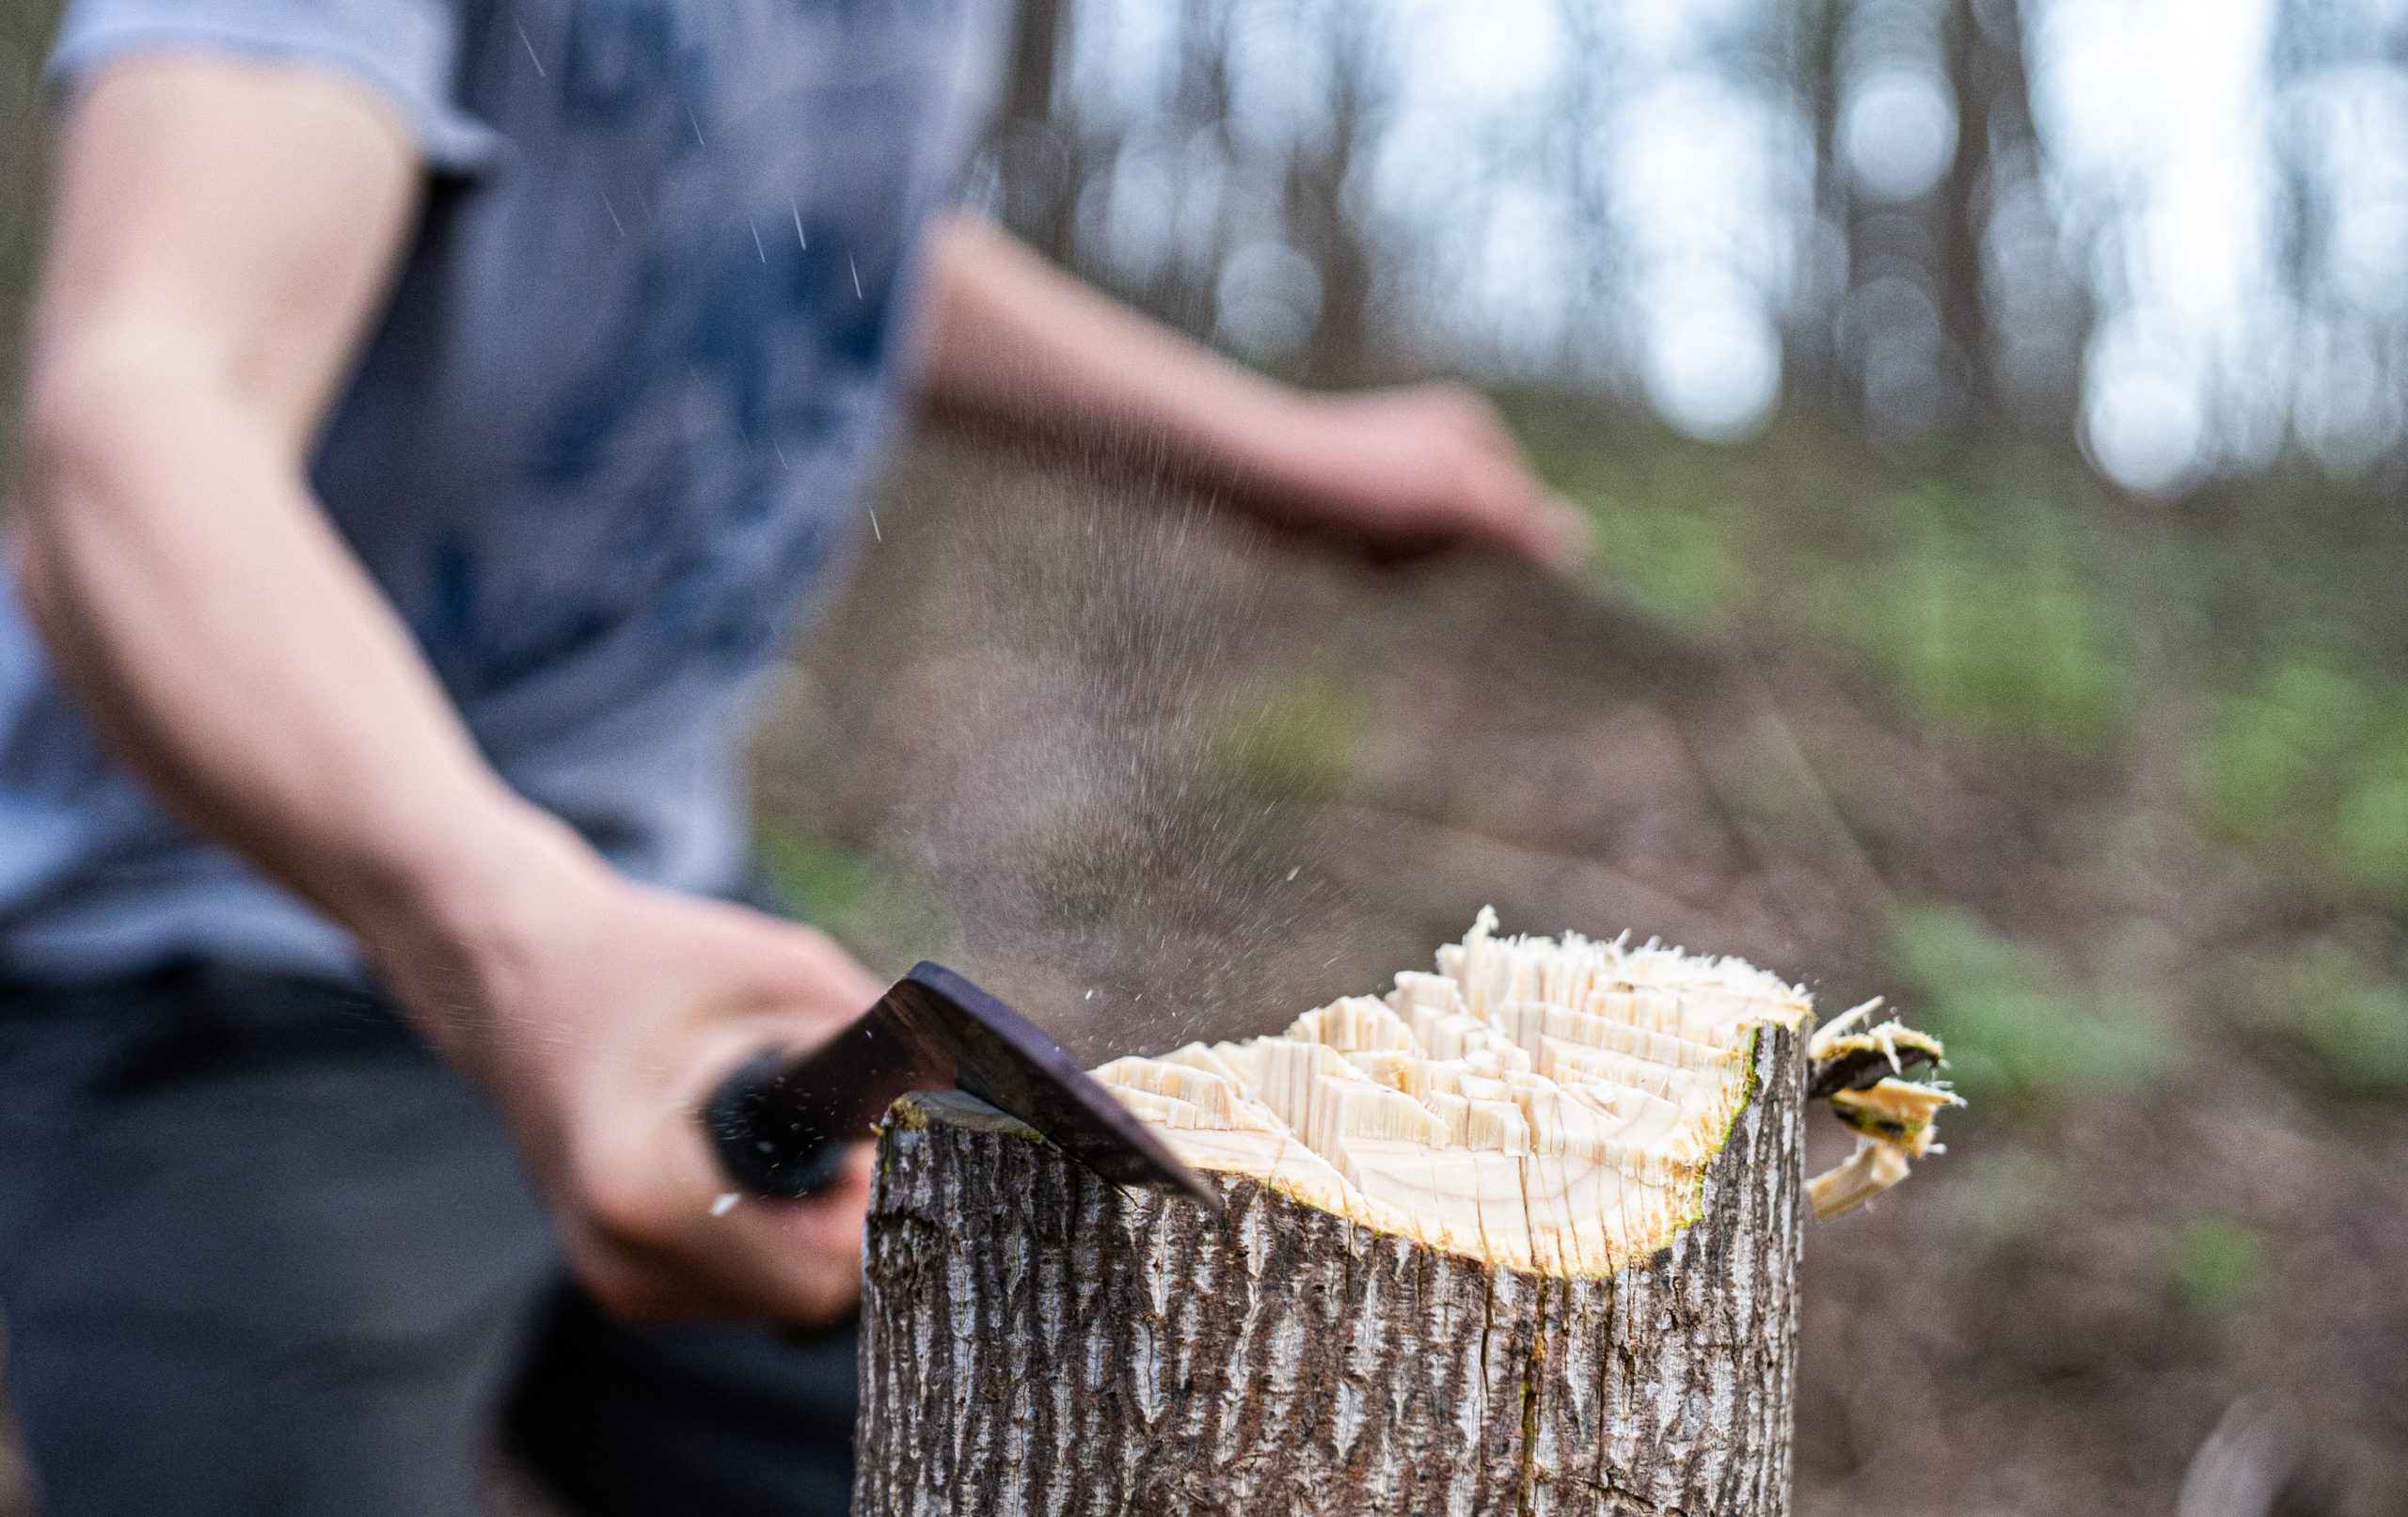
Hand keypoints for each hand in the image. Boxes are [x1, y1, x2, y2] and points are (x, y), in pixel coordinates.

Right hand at [379, 846, 886, 1323]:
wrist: (518, 978)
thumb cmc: (643, 962)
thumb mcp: (779, 969)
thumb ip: (884, 1041)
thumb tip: (982, 1101)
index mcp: (645, 1193)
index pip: (822, 1278)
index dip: (879, 1208)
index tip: (883, 1134)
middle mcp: (623, 1261)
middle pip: (809, 1294)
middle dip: (850, 1211)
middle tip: (837, 1120)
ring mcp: (619, 1282)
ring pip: (783, 1296)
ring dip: (813, 1218)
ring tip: (778, 1121)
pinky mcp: (627, 1280)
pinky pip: (747, 1282)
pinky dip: (775, 1225)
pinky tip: (746, 1152)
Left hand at [1237, 383, 1590, 571]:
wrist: (1260, 474)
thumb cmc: (1360, 484)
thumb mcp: (1453, 501)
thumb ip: (1519, 522)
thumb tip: (1582, 545)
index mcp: (1472, 427)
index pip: (1514, 515)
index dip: (1479, 540)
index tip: (1430, 524)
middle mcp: (1438, 441)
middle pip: (1470, 535)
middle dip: (1436, 553)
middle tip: (1390, 534)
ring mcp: (1398, 467)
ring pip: (1427, 552)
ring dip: (1400, 563)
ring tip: (1361, 540)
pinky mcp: (1358, 496)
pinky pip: (1387, 555)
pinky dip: (1369, 563)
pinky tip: (1343, 548)